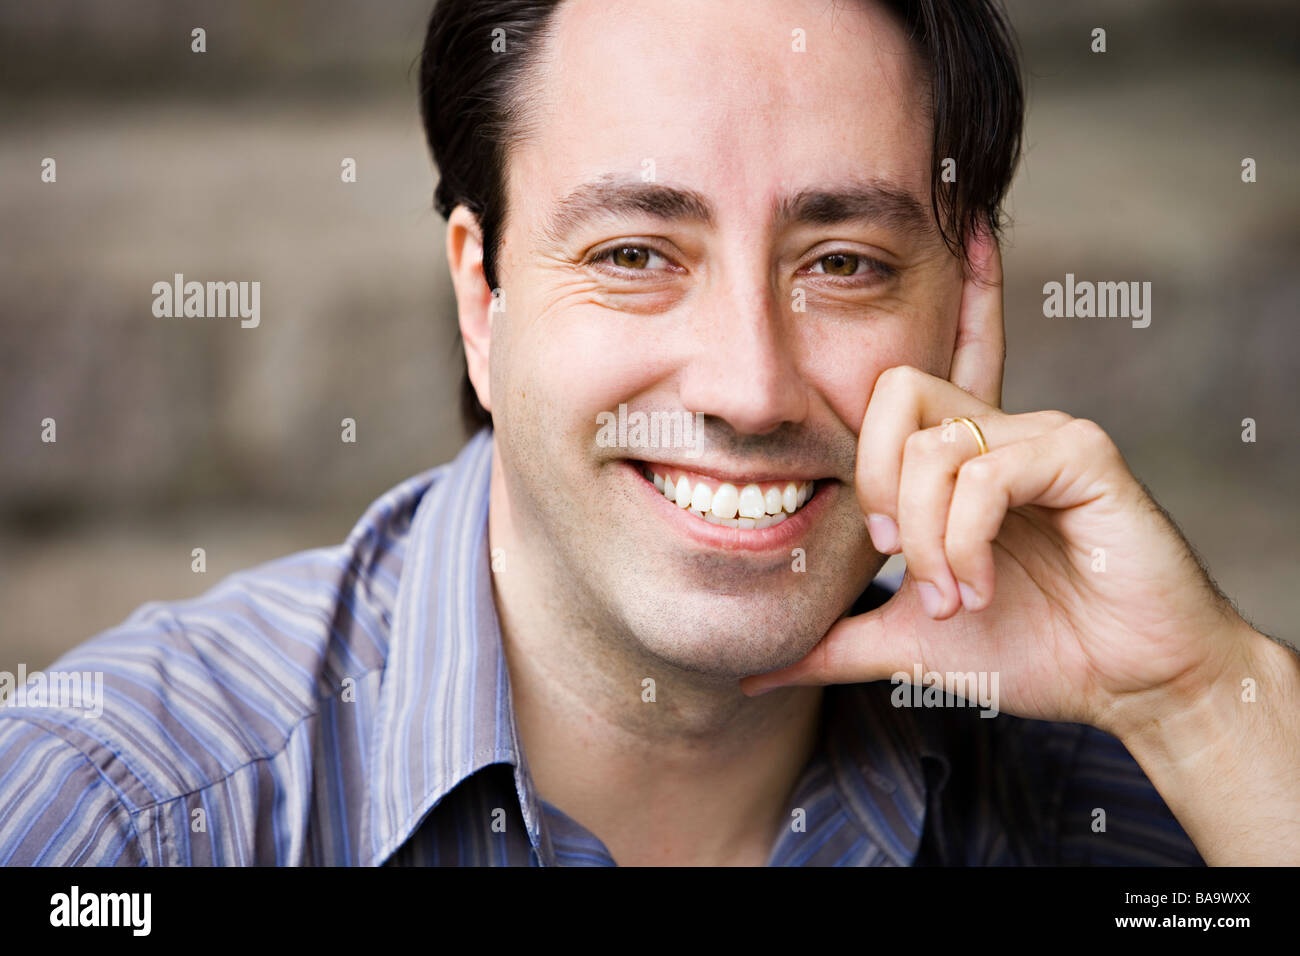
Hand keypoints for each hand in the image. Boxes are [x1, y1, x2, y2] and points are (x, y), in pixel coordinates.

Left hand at [740, 228, 1253, 739]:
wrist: (1130, 685)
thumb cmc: (1033, 649)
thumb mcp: (909, 642)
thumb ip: (834, 643)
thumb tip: (753, 673)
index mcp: (958, 458)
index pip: (906, 381)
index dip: (875, 358)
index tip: (877, 504)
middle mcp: (996, 430)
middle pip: (893, 390)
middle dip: (875, 484)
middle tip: (899, 555)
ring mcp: (1040, 434)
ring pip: (931, 447)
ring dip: (928, 542)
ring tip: (955, 598)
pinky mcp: (1081, 454)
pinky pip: (985, 475)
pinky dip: (966, 544)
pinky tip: (981, 591)